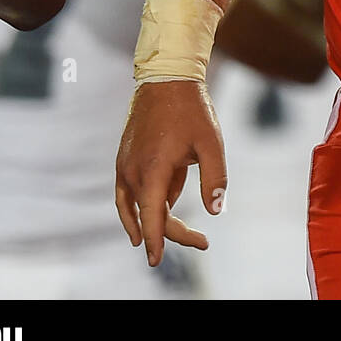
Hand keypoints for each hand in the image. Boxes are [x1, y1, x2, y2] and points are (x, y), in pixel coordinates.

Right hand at [116, 79, 227, 265]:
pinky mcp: (124, 159)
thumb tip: (216, 211)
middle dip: (171, 232)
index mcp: (153, 169)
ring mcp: (124, 165)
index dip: (157, 241)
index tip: (156, 262)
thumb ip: (215, 178)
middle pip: (148, 215)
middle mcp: (132, 171)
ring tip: (175, 236)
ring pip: (134, 207)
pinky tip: (148, 218)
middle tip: (202, 241)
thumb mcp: (212, 143)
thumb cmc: (191, 110)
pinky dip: (136, 209)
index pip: (152, 217)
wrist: (166, 79)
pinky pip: (126, 193)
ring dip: (153, 222)